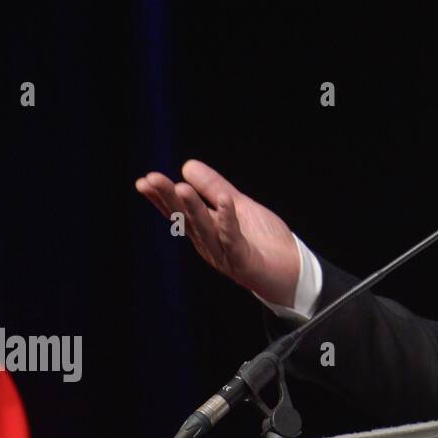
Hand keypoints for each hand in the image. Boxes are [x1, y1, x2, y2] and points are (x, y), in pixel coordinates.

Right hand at [134, 159, 299, 307]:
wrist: (294, 271)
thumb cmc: (265, 241)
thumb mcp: (238, 206)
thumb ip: (214, 188)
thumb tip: (186, 165)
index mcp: (206, 230)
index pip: (179, 212)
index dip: (161, 198)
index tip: (143, 181)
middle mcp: (210, 243)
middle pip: (186, 219)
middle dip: (168, 199)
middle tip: (151, 179)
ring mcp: (225, 254)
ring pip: (205, 229)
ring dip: (192, 209)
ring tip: (180, 188)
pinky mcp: (243, 261)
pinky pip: (233, 239)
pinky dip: (228, 220)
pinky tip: (224, 202)